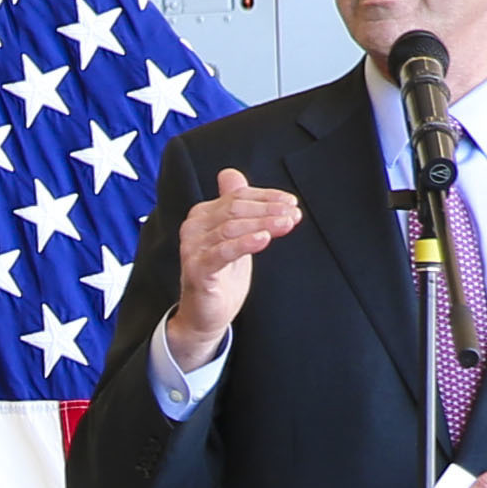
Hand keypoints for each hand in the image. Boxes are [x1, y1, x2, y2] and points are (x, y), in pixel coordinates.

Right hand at [166, 168, 304, 356]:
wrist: (206, 313)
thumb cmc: (222, 274)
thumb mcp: (233, 236)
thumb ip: (234, 206)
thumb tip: (231, 174)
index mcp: (203, 214)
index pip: (238, 196)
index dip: (267, 197)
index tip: (291, 203)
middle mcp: (194, 227)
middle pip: (236, 209)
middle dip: (269, 210)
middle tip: (293, 214)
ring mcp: (193, 248)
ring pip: (232, 228)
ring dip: (264, 224)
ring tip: (287, 224)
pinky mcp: (197, 269)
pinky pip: (223, 252)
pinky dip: (245, 243)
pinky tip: (264, 239)